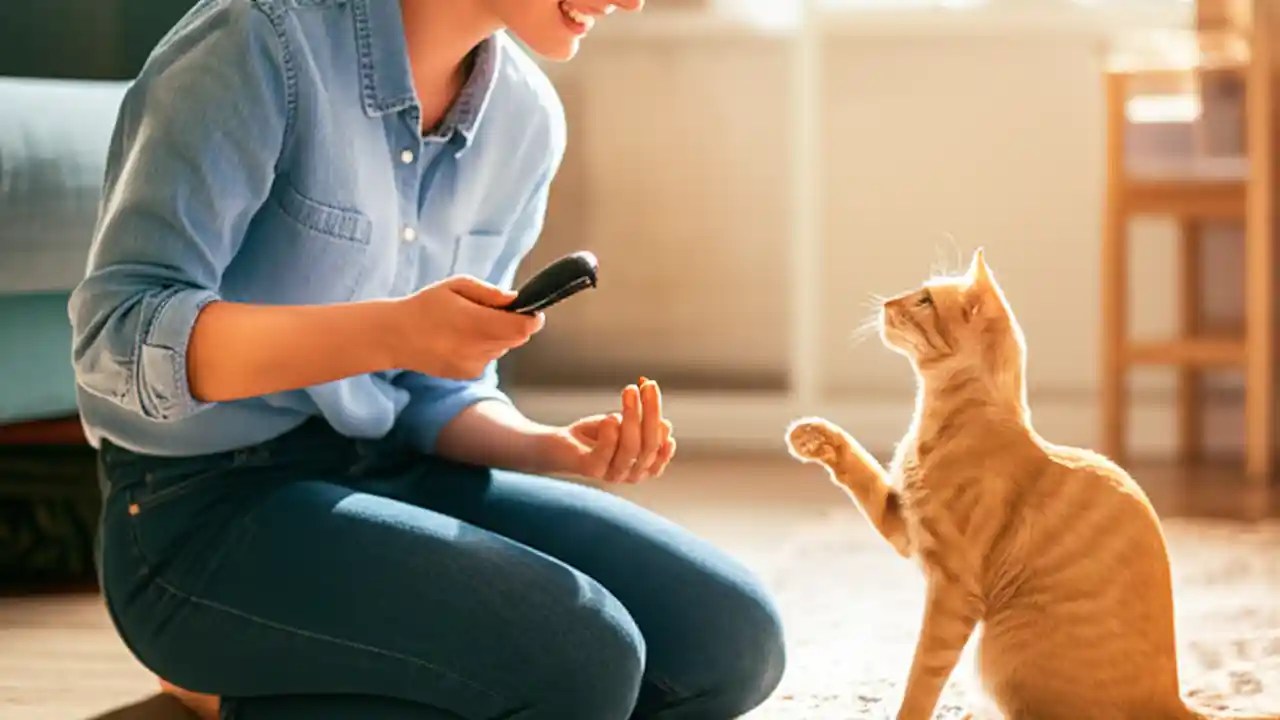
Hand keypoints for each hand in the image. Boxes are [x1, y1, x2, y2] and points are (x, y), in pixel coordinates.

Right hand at [392, 275, 543, 379]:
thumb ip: (489, 292)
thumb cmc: (426, 305)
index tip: (529, 309)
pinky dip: (483, 348)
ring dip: (497, 336)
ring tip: (468, 324)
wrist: (395, 337)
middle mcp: (478, 348)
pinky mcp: (468, 374)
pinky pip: (488, 358)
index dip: (532, 318)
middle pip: (518, 338)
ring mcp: (474, 364)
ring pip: (503, 348)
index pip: (523, 328)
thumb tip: (515, 299)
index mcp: (476, 323)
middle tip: (492, 311)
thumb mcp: (456, 285)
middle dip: (514, 324)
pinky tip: (460, 339)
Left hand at [538, 377, 675, 482]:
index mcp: (641, 467)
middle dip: (651, 413)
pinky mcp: (592, 469)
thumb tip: (666, 425)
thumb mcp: (624, 424)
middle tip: (648, 386)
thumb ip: (643, 424)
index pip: (659, 453)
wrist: (557, 443)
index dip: (664, 434)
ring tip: (629, 390)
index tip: (664, 413)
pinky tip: (609, 417)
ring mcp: (611, 474)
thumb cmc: (595, 434)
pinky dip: (610, 433)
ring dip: (632, 415)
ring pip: (631, 448)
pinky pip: (606, 452)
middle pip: (649, 446)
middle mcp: (629, 475)